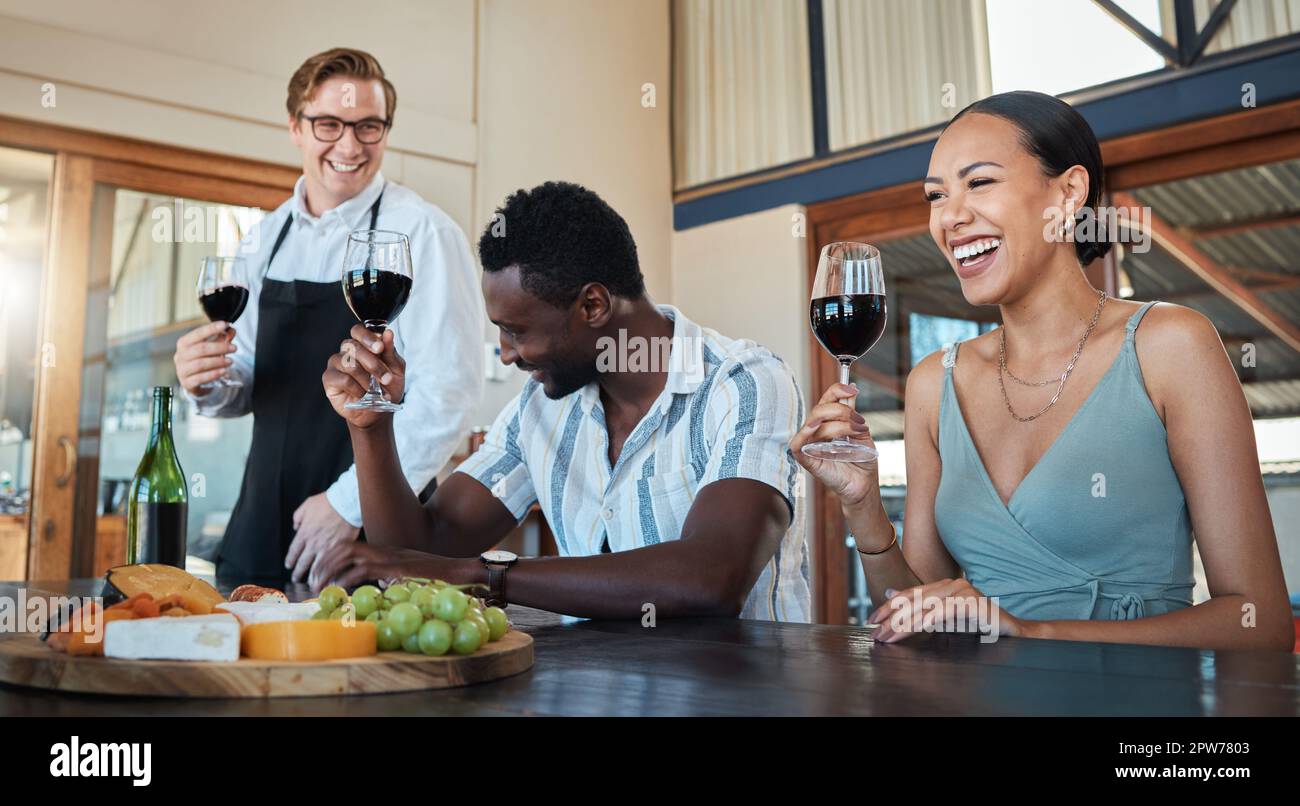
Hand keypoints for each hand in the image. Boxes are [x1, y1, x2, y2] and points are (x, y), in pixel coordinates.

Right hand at [174, 321, 236, 394]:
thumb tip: (232, 330)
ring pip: (200, 364)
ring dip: (218, 361)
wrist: (194, 381)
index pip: (197, 333)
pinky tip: (224, 371)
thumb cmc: (202, 359)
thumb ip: (222, 338)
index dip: (211, 328)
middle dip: (219, 347)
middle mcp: (180, 355)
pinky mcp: (186, 383)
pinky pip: (200, 378)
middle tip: (234, 348)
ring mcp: (181, 370)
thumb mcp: (212, 348)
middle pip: (201, 349)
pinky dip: (213, 374)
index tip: (225, 324)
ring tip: (231, 361)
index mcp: (184, 343)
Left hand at [285, 493, 359, 583]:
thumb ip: (298, 517)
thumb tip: (296, 526)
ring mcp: (327, 547)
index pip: (294, 551)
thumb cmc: (328, 502)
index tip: (289, 565)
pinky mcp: (340, 548)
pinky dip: (330, 572)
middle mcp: (313, 542)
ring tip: (311, 582)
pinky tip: (329, 577)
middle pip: (303, 562)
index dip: (290, 560)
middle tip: (295, 578)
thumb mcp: (306, 505)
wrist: (346, 503)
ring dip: (312, 576)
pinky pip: (332, 564)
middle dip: (298, 572)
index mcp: (304, 532)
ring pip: (316, 566)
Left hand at [309, 542, 472, 591]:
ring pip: (348, 555)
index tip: (319, 571)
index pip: (349, 546)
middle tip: (312, 580)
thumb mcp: (408, 575)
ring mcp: (388, 557)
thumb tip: (379, 585)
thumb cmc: (438, 577)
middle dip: (323, 562)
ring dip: (330, 569)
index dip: (330, 556)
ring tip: (319, 585)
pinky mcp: (394, 568)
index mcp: (384, 551)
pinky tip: (340, 588)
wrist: (459, 572)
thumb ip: (391, 576)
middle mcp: (383, 550)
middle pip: (343, 547)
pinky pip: (363, 570)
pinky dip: (347, 578)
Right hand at [322, 325, 406, 428]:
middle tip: (386, 378)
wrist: (379, 412)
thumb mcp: (395, 369)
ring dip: (367, 379)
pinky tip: (363, 395)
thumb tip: (388, 333)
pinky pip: (343, 379)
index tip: (380, 348)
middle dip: (373, 364)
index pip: (358, 330)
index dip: (368, 337)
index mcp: (363, 344)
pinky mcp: (329, 379)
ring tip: (376, 390)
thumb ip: (390, 351)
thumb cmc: (386, 388)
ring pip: (349, 363)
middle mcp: (347, 351)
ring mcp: (336, 364)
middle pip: (354, 346)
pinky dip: (357, 388)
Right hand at [790, 383, 879, 509]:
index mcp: (828, 423)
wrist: (865, 485)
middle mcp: (817, 431)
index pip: (825, 399)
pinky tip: (817, 430)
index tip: (852, 389)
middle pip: (819, 409)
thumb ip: (853, 413)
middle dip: (841, 409)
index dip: (836, 390)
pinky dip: (805, 434)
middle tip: (858, 420)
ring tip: (855, 431)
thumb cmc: (861, 462)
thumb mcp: (861, 432)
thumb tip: (851, 389)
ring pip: (814, 422)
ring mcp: (810, 444)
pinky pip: (797, 443)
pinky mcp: (806, 459)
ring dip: (838, 423)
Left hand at [866, 578, 1023, 642]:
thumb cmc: (977, 625)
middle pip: (914, 601)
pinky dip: (927, 620)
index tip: (872, 620)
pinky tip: (914, 629)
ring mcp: (963, 591)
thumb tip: (890, 593)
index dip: (889, 606)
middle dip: (891, 618)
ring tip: (889, 636)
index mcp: (944, 586)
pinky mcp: (972, 602)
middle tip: (876, 633)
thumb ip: (921, 607)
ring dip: (904, 623)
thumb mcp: (944, 618)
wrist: (1011, 631)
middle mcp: (952, 584)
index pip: (910, 594)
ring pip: (925, 607)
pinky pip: (944, 612)